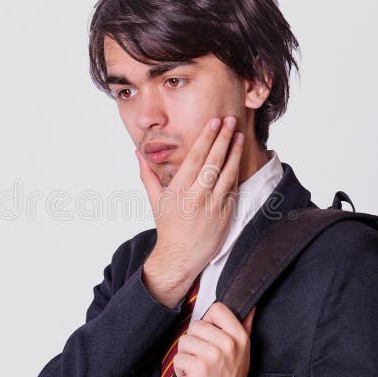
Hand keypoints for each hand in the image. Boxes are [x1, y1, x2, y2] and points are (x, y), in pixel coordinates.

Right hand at [138, 117, 243, 307]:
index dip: (206, 138)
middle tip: (231, 120)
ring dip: (234, 152)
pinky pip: (232, 188)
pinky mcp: (226, 213)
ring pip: (227, 172)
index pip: (196, 157)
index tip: (214, 122)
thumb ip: (147, 174)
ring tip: (239, 135)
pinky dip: (236, 171)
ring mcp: (213, 205)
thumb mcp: (155, 200)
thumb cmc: (168, 227)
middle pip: (213, 161)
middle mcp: (197, 196)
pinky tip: (238, 159)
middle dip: (223, 138)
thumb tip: (137, 154)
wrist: (181, 256)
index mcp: (179, 189)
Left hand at [173, 303, 255, 376]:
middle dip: (194, 343)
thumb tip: (251, 307)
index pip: (216, 309)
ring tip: (198, 369)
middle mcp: (228, 343)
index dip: (208, 321)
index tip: (210, 337)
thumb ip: (245, 328)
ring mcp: (213, 355)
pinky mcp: (198, 367)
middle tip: (204, 359)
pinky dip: (181, 371)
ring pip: (184, 341)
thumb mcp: (243, 353)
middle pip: (195, 325)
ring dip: (186, 357)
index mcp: (239, 336)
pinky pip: (178, 358)